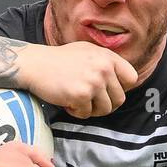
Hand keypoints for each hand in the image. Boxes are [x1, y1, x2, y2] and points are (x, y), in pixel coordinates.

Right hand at [16, 41, 137, 117]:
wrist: (35, 65)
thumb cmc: (59, 60)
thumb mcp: (88, 51)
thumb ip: (106, 62)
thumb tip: (122, 80)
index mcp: (108, 57)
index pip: (131, 78)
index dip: (120, 88)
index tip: (107, 90)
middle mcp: (104, 68)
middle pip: (119, 99)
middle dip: (104, 104)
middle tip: (89, 101)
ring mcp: (93, 82)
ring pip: (105, 110)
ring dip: (91, 110)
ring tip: (77, 100)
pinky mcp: (81, 95)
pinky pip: (87, 114)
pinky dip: (76, 112)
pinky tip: (66, 101)